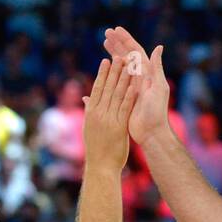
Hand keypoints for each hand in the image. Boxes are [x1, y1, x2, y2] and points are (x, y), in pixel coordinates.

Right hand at [82, 56, 137, 171]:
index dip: (102, 74)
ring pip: (116, 94)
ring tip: (127, 64)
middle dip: (113, 71)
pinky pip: (124, 108)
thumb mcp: (90, 128)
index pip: (97, 89)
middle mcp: (98, 113)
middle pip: (106, 88)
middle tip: (117, 54)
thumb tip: (87, 99)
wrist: (100, 167)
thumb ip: (90, 111)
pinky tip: (134, 85)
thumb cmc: (96, 149)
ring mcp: (108, 119)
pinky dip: (129, 96)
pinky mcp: (118, 126)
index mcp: (92, 112)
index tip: (105, 60)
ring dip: (122, 78)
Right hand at [102, 26, 169, 143]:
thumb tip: (159, 47)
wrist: (151, 132)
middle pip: (127, 55)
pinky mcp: (124, 95)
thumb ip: (157, 68)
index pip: (135, 51)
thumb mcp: (158, 88)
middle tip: (106, 32)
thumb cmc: (156, 111)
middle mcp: (139, 77)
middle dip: (117, 43)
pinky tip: (103, 65)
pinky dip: (110, 71)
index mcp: (147, 73)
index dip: (125, 40)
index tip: (115, 29)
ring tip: (104, 42)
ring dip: (113, 53)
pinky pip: (115, 79)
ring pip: (121, 65)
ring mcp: (131, 86)